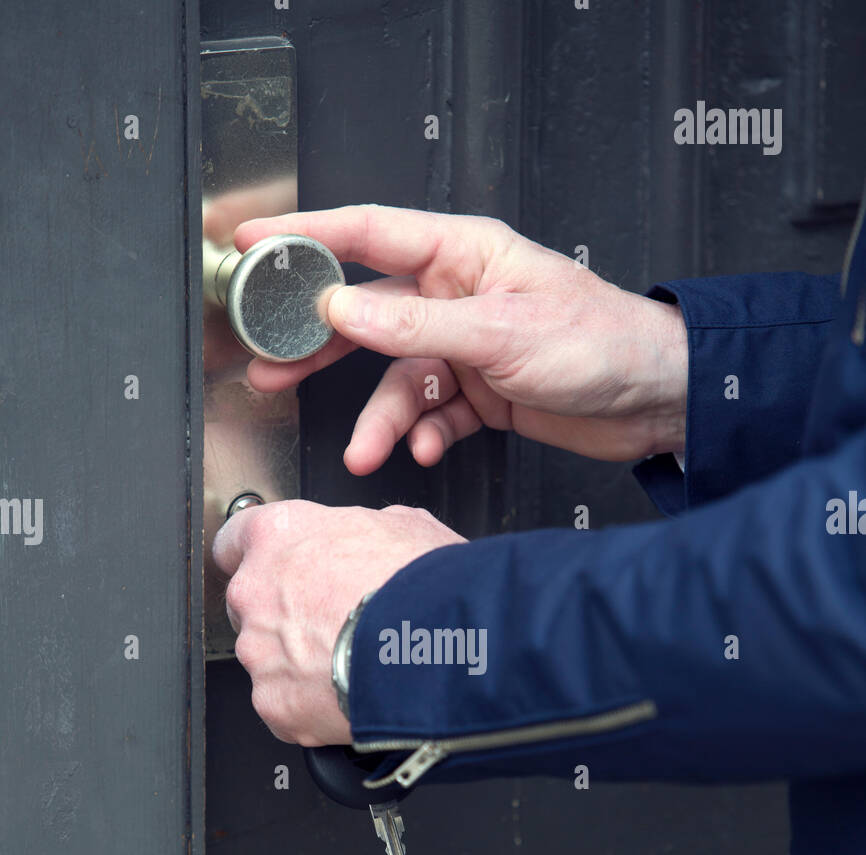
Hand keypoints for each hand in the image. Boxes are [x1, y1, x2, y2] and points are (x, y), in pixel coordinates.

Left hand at [211, 499, 465, 744]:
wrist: (433, 647)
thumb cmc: (420, 584)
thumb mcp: (403, 525)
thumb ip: (363, 530)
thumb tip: (374, 540)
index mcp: (277, 535)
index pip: (234, 540)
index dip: (261, 556)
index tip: (274, 568)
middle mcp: (253, 591)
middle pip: (250, 604)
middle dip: (284, 613)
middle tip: (333, 619)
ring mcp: (259, 652)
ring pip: (267, 657)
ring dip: (298, 660)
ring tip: (351, 660)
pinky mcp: (273, 702)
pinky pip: (284, 703)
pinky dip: (311, 703)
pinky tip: (349, 692)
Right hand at [233, 204, 687, 469]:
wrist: (656, 400)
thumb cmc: (602, 340)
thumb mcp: (501, 331)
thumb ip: (416, 325)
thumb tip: (342, 311)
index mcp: (461, 254)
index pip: (366, 234)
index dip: (304, 237)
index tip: (253, 246)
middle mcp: (455, 296)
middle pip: (364, 316)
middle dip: (317, 348)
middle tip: (269, 368)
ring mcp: (465, 347)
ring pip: (396, 380)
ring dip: (379, 419)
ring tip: (365, 451)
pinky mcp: (480, 393)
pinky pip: (431, 415)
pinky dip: (423, 436)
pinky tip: (427, 450)